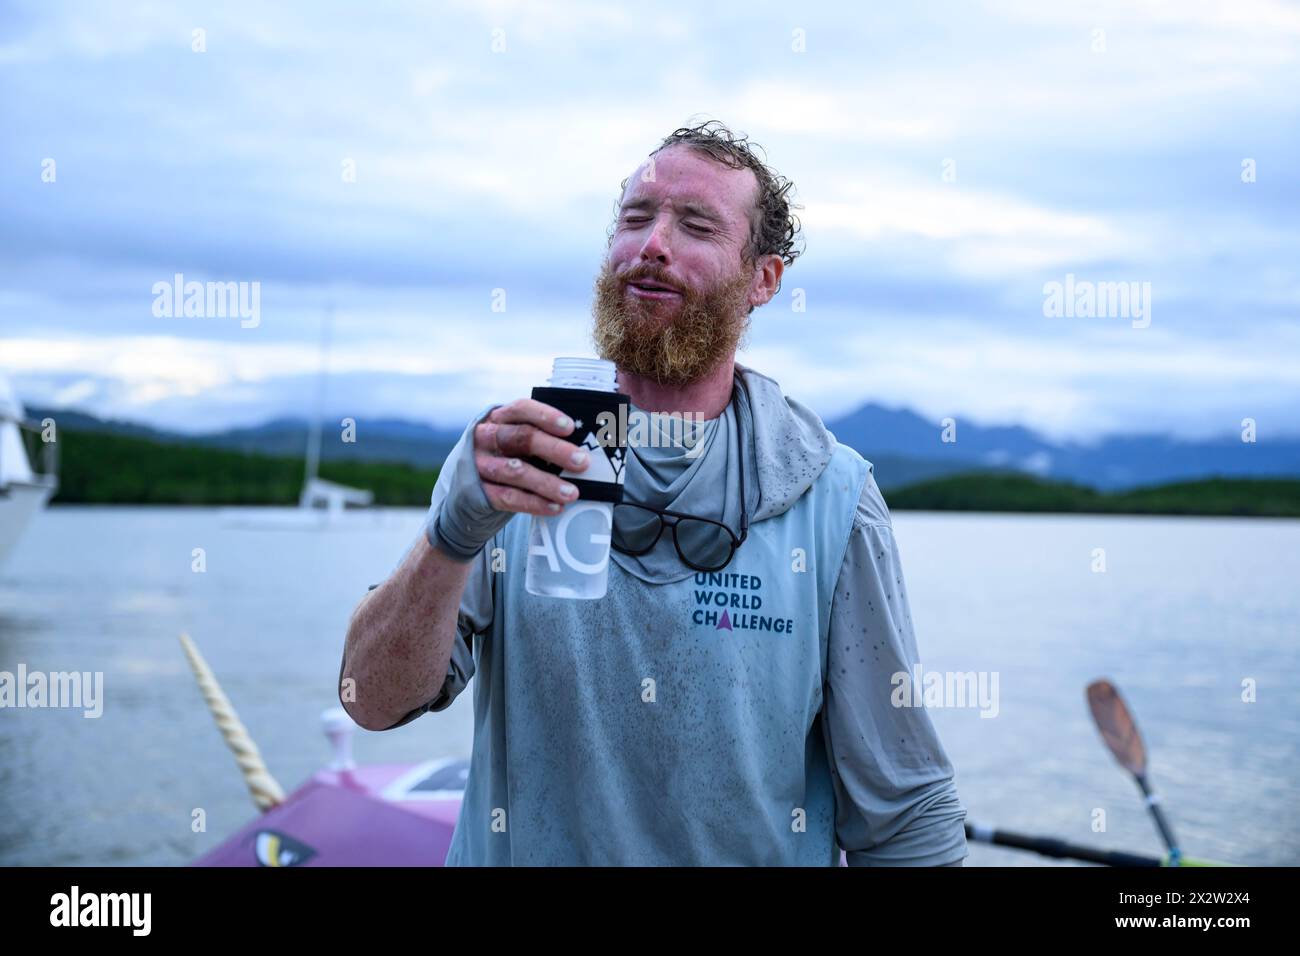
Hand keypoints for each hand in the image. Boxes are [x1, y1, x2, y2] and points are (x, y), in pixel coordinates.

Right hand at [472, 399, 590, 515]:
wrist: (465, 487)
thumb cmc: (504, 457)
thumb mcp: (515, 440)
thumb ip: (541, 437)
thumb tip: (584, 446)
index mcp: (498, 418)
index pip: (521, 409)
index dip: (545, 416)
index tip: (570, 427)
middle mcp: (485, 438)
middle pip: (520, 439)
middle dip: (554, 449)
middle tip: (581, 461)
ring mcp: (479, 465)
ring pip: (514, 471)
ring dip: (546, 483)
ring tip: (572, 493)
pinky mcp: (478, 492)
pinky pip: (508, 497)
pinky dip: (533, 503)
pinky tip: (555, 507)